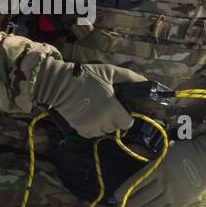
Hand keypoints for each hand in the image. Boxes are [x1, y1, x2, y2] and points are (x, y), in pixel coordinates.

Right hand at [33, 60, 148, 137]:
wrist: (58, 83)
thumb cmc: (87, 76)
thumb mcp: (109, 72)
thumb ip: (129, 77)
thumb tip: (146, 82)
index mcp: (111, 108)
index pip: (127, 123)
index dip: (126, 117)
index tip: (121, 111)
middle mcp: (102, 120)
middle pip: (115, 128)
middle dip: (114, 120)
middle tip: (107, 108)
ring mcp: (90, 126)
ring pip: (104, 132)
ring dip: (103, 125)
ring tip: (98, 112)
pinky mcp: (79, 129)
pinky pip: (92, 135)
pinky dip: (93, 129)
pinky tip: (90, 117)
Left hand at [125, 133, 205, 206]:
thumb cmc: (185, 153)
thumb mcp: (165, 155)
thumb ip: (151, 167)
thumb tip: (136, 181)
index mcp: (158, 168)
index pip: (135, 183)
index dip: (123, 192)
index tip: (115, 197)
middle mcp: (164, 183)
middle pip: (140, 198)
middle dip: (128, 203)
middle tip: (122, 205)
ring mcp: (172, 195)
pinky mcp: (180, 203)